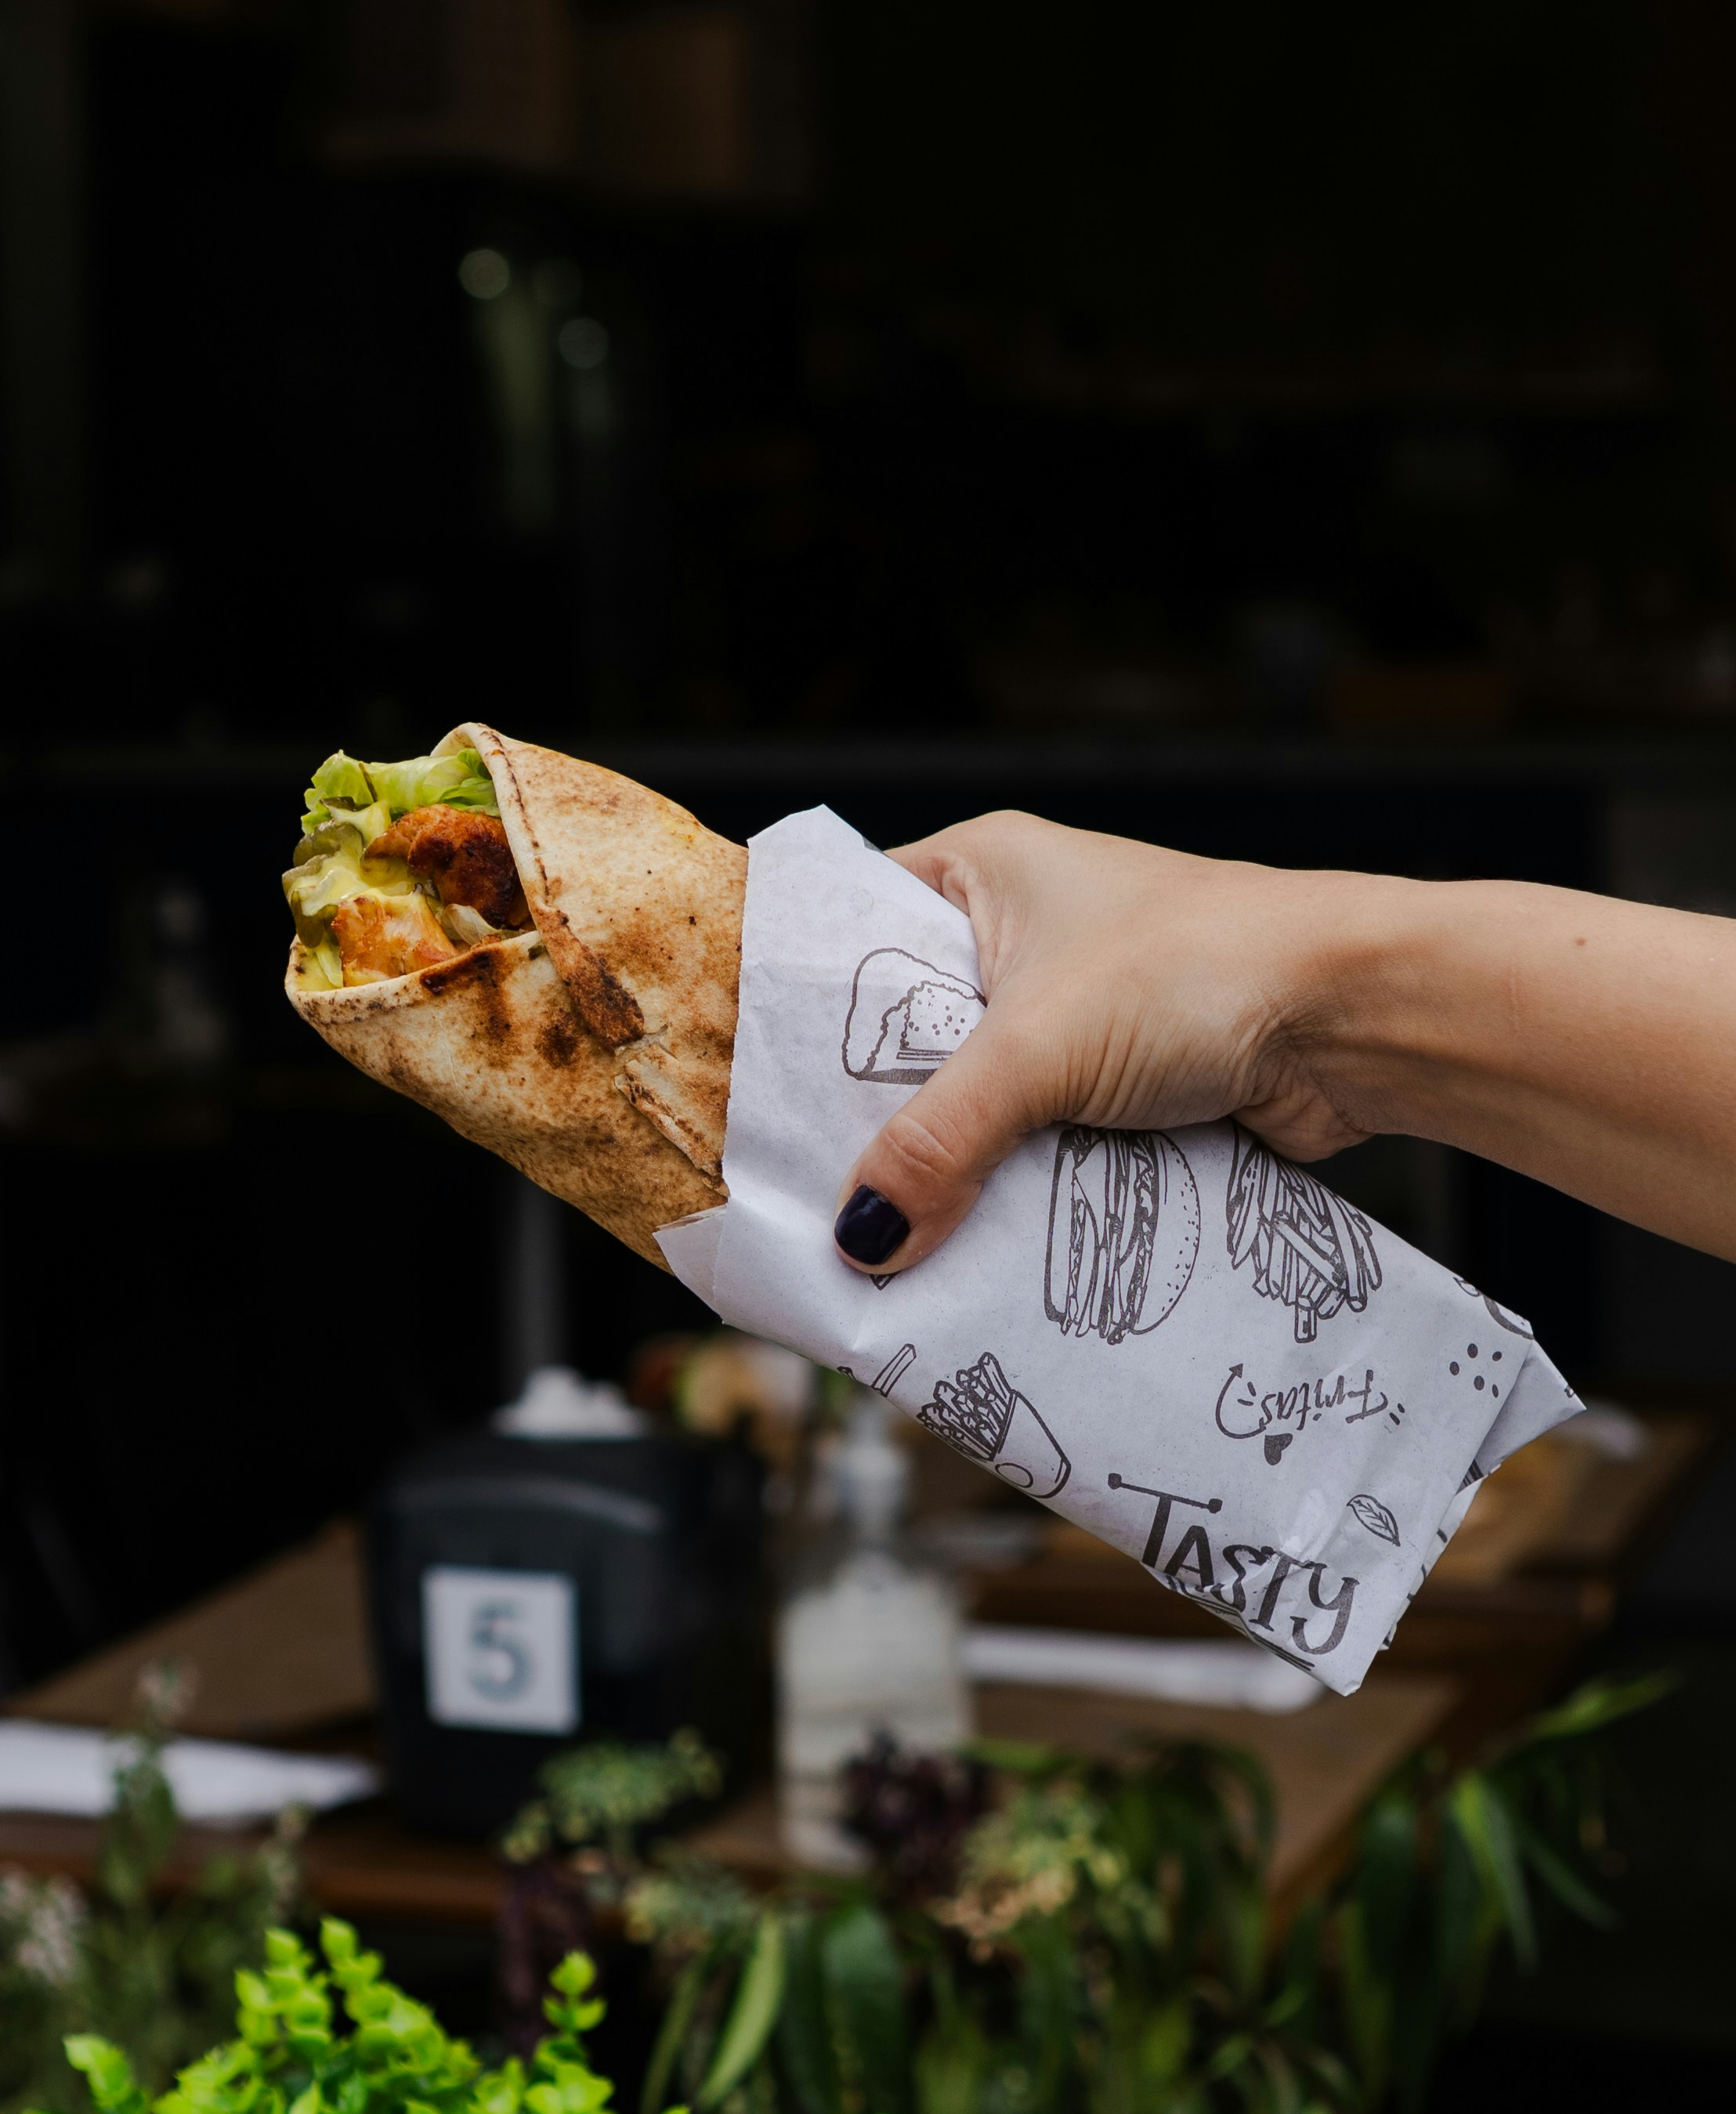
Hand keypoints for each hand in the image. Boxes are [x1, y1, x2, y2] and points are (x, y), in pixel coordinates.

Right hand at [833, 812, 1369, 1274]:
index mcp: (982, 869)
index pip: (850, 933)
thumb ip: (939, 1142)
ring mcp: (1079, 1011)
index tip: (750, 1098)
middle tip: (811, 1193)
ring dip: (954, 1166)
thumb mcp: (1042, 1052)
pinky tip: (976, 1244)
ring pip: (978, 1101)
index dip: (801, 1014)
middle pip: (908, 1036)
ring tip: (885, 1238)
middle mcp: (1023, 932)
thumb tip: (861, 1239)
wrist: (1363, 1016)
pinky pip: (1041, 1144)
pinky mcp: (1125, 1082)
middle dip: (876, 1117)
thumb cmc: (1205, 971)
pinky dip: (1019, 1191)